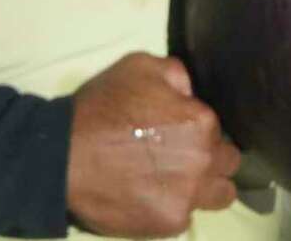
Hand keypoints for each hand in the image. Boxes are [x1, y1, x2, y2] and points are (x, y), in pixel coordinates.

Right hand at [64, 52, 239, 236]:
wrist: (62, 156)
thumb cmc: (101, 107)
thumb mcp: (140, 66)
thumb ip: (177, 76)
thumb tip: (190, 94)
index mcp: (201, 123)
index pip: (221, 131)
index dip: (201, 129)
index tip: (182, 130)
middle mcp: (202, 163)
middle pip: (228, 166)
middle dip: (212, 159)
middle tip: (184, 156)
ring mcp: (186, 198)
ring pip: (218, 196)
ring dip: (204, 187)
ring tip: (176, 180)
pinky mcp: (166, 224)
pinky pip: (185, 217)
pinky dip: (173, 206)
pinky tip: (150, 195)